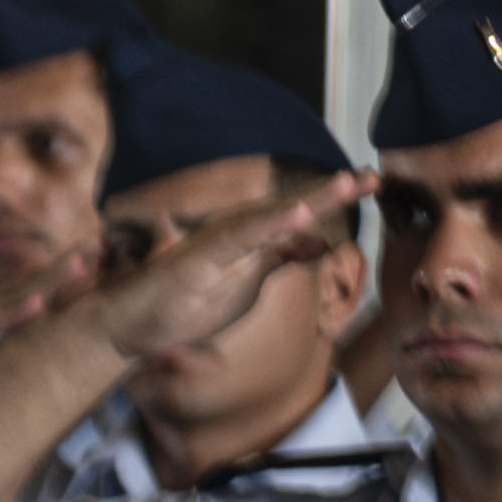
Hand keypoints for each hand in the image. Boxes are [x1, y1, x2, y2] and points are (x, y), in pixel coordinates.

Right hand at [89, 176, 372, 366]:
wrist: (126, 325)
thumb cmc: (180, 307)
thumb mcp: (246, 284)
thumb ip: (280, 258)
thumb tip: (321, 242)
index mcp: (250, 240)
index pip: (300, 216)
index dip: (337, 198)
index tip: (375, 182)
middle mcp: (236, 233)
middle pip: (294, 208)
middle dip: (335, 192)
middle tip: (374, 176)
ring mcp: (217, 244)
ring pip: (273, 217)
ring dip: (312, 200)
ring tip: (349, 184)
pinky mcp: (199, 260)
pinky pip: (241, 240)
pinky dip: (271, 226)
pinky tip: (300, 215)